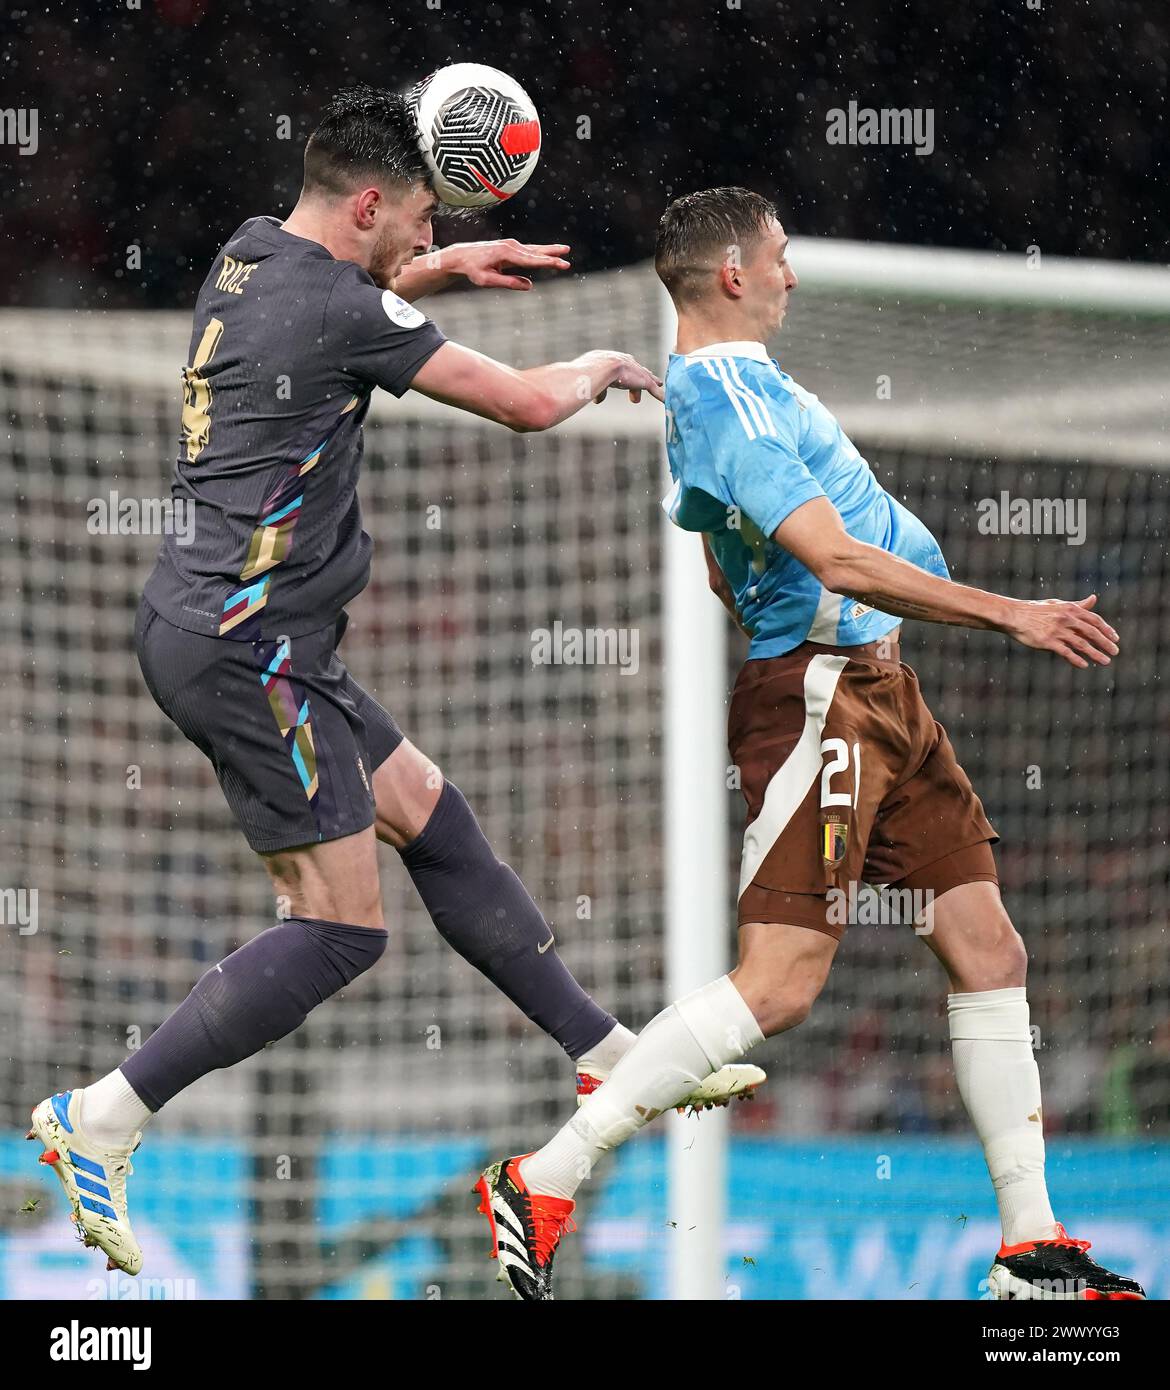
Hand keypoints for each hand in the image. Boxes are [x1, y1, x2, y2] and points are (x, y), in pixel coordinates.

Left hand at [441, 238, 570, 289]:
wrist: (462, 256)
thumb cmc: (473, 270)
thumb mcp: (488, 281)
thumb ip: (509, 283)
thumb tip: (529, 286)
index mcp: (506, 254)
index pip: (532, 260)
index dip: (548, 263)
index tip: (562, 264)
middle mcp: (511, 246)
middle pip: (536, 252)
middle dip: (552, 254)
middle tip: (568, 255)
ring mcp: (511, 245)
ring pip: (534, 249)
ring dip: (549, 250)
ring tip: (565, 249)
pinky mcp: (510, 247)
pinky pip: (528, 250)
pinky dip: (540, 251)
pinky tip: (549, 252)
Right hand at [581, 350, 664, 404]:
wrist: (602, 367)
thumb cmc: (591, 372)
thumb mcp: (593, 380)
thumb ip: (596, 389)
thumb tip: (595, 399)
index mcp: (614, 360)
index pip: (622, 366)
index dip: (624, 373)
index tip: (626, 377)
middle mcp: (627, 363)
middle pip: (636, 371)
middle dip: (639, 377)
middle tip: (642, 383)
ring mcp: (636, 372)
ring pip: (646, 378)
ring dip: (651, 384)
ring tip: (658, 385)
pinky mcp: (644, 381)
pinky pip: (655, 390)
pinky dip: (660, 395)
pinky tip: (667, 400)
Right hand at [1002, 593, 1119, 667]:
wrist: (1014, 615)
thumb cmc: (1036, 610)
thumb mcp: (1059, 604)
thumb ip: (1078, 605)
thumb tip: (1094, 599)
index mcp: (1070, 609)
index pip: (1094, 620)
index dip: (1107, 630)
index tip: (1115, 638)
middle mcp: (1066, 619)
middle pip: (1091, 633)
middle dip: (1105, 643)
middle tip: (1115, 652)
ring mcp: (1057, 631)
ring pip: (1081, 644)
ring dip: (1095, 654)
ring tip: (1105, 661)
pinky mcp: (1047, 641)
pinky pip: (1066, 652)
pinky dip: (1076, 659)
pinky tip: (1084, 665)